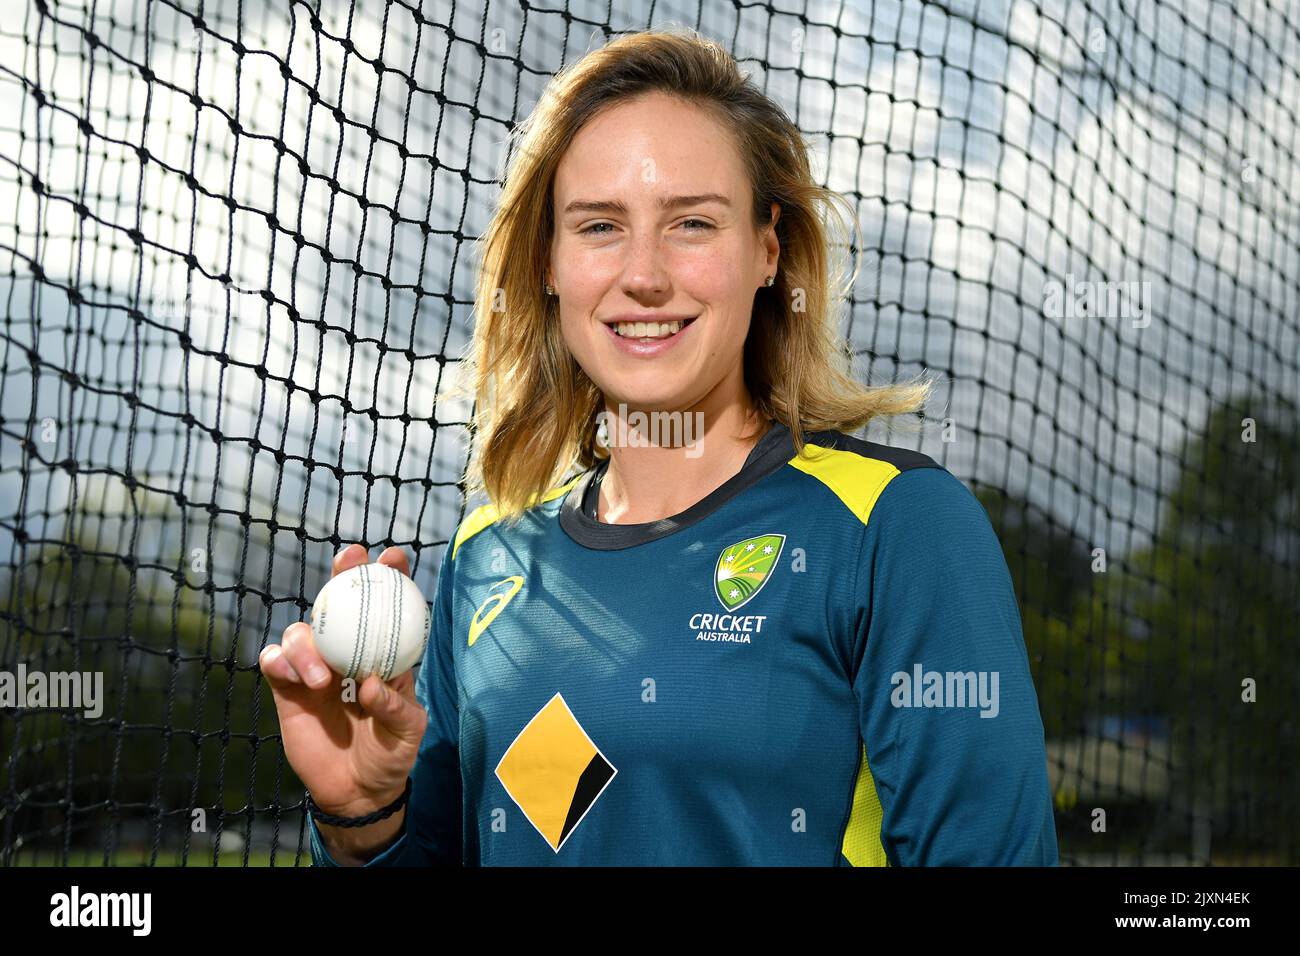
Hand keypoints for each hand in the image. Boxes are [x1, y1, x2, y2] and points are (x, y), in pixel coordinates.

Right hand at [259, 544, 428, 819]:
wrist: (357, 791)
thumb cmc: (391, 754)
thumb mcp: (407, 731)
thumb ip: (394, 706)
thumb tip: (368, 684)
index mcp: (384, 653)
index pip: (387, 607)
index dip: (390, 576)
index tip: (394, 557)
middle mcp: (348, 652)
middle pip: (342, 602)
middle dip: (344, 573)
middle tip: (349, 560)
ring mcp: (315, 668)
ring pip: (302, 631)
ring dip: (308, 644)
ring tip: (323, 679)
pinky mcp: (287, 689)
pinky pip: (274, 661)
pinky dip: (279, 660)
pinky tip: (288, 674)